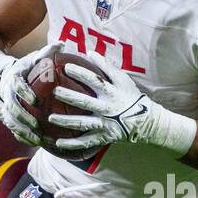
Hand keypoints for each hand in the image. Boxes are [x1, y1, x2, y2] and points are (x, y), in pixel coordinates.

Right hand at [0, 42, 63, 147]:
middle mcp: (4, 94)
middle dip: (23, 118)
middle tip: (37, 126)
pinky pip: (11, 127)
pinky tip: (34, 143)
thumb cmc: (20, 67)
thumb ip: (45, 52)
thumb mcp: (30, 58)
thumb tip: (62, 44)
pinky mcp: (4, 115)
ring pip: (10, 121)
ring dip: (23, 131)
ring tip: (37, 140)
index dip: (24, 92)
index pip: (16, 86)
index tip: (34, 99)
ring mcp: (2, 106)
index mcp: (11, 79)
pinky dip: (21, 135)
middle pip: (11, 108)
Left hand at [48, 60, 195, 155]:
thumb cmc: (132, 97)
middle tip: (55, 92)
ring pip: (83, 123)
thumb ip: (106, 66)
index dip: (80, 73)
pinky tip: (58, 143)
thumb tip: (89, 52)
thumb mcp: (123, 80)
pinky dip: (73, 144)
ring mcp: (105, 124)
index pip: (94, 80)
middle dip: (69, 96)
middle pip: (85, 102)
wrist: (147, 121)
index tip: (66, 67)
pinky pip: (87, 142)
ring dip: (66, 121)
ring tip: (50, 118)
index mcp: (111, 92)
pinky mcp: (104, 137)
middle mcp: (107, 108)